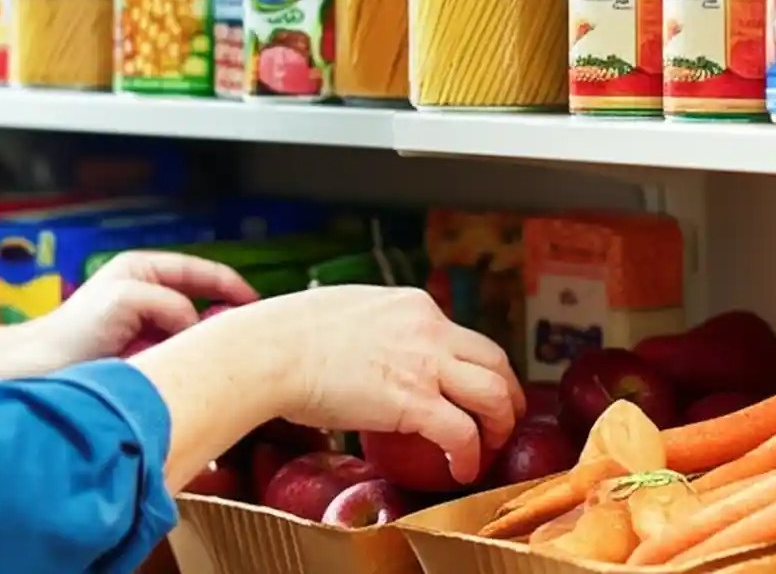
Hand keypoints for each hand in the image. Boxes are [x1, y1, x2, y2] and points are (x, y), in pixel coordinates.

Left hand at [29, 251, 257, 368]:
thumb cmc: (71, 331)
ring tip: (221, 359)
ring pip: (194, 332)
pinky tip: (197, 376)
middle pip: (203, 301)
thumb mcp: (126, 299)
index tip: (257, 306)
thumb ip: (169, 304)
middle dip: (224, 317)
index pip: (202, 272)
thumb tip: (195, 327)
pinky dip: (191, 363)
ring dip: (205, 344)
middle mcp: (149, 295)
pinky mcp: (146, 357)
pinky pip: (181, 356)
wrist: (35, 372)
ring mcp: (149, 327)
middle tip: (245, 337)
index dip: (233, 286)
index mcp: (144, 271)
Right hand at [194, 286, 525, 482]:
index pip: (463, 336)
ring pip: (493, 393)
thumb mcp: (345, 312)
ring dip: (500, 424)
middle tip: (502, 419)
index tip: (471, 390)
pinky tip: (462, 469)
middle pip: (494, 360)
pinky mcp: (413, 401)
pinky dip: (469, 455)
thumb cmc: (286, 336)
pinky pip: (461, 433)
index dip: (476, 367)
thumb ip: (372, 328)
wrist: (268, 352)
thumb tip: (366, 352)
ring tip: (490, 446)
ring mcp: (425, 363)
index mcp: (412, 305)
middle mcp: (429, 327)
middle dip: (507, 393)